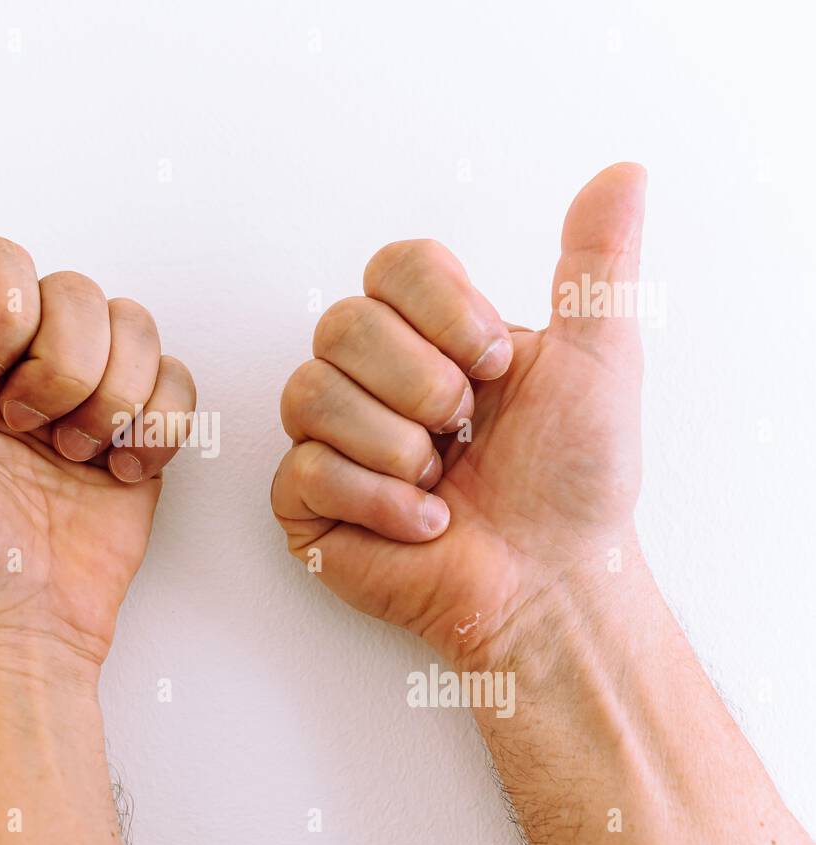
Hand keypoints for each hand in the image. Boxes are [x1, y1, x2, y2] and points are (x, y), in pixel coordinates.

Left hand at [0, 238, 194, 671]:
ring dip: (112, 394)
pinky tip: (120, 469)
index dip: (4, 308)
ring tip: (75, 455)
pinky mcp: (130, 436)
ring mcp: (76, 402)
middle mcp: (11, 368)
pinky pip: (173, 378)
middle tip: (26, 434)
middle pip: (74, 291)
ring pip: (130, 324)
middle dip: (62, 365)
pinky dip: (159, 421)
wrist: (6, 635)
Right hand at [272, 164, 646, 667]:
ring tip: (443, 481)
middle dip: (421, 385)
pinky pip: (306, 469)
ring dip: (398, 447)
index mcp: (430, 335)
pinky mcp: (307, 500)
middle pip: (342, 323)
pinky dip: (380, 502)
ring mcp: (333, 438)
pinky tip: (423, 523)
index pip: (392, 266)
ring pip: (311, 391)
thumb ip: (596, 267)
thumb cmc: (573, 484)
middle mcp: (372, 377)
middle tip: (467, 430)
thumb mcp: (599, 361)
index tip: (495, 364)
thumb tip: (623, 174)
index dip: (440, 311)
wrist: (551, 584)